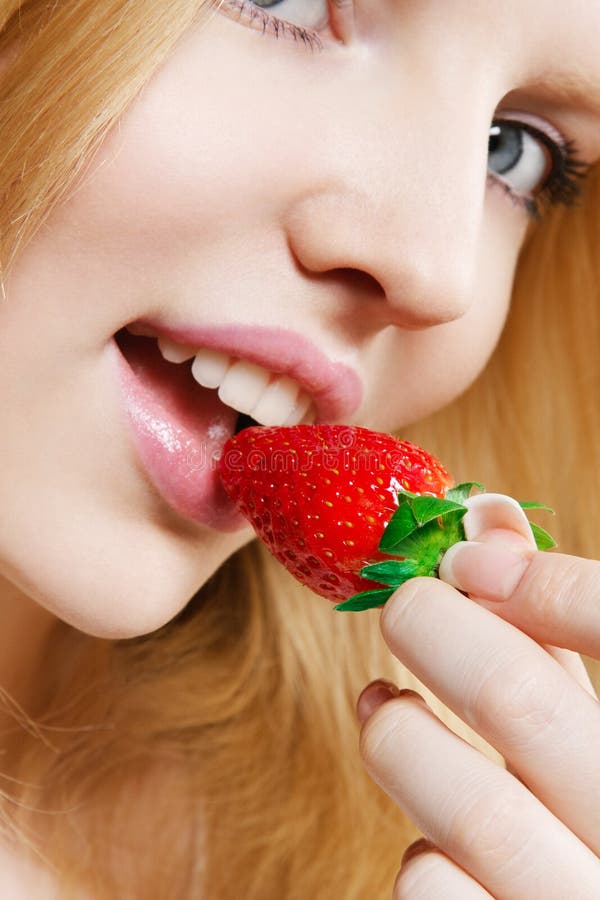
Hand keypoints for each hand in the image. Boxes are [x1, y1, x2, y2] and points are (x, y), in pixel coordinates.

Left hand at [356, 494, 599, 898]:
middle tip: (404, 607)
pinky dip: (418, 847)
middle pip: (517, 701)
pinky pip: (436, 889)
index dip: (542, 584)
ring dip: (400, 735)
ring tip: (384, 708)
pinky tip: (425, 832)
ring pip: (470, 806)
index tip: (469, 556)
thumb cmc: (589, 811)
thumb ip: (552, 633)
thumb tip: (487, 519)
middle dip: (434, 630)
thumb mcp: (592, 720)